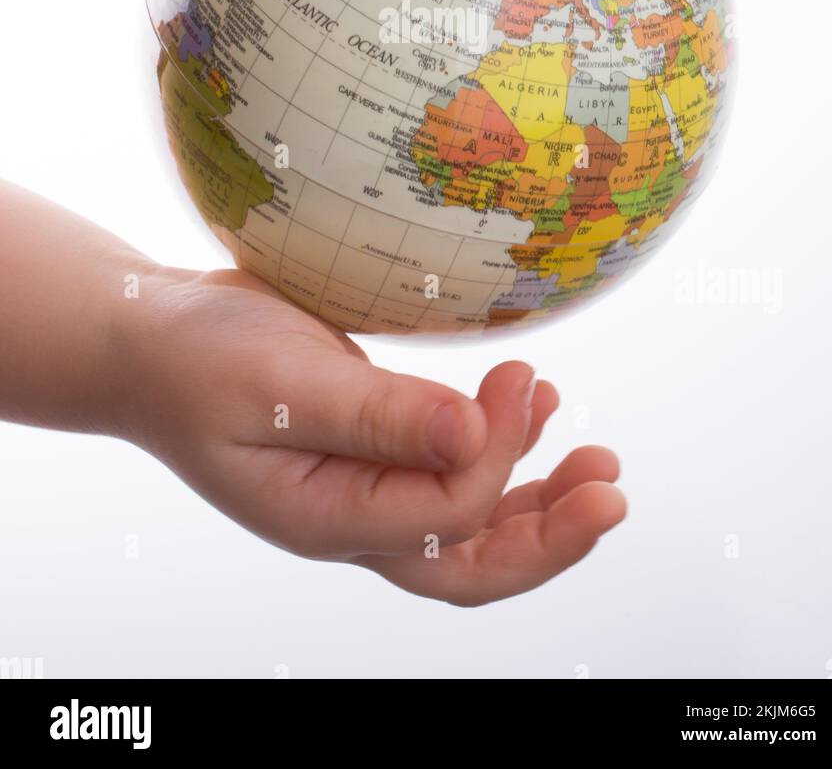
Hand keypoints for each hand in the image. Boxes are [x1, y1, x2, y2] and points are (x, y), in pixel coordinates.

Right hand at [121, 266, 625, 605]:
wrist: (151, 340)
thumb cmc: (201, 359)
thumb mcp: (284, 383)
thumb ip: (381, 416)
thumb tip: (478, 437)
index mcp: (328, 520)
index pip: (446, 514)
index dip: (497, 456)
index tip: (519, 379)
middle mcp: (355, 518)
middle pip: (472, 560)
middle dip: (552, 535)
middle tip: (612, 488)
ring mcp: (364, 488)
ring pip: (471, 525)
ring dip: (539, 499)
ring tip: (599, 461)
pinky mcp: (373, 447)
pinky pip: (449, 472)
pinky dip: (501, 451)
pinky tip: (535, 409)